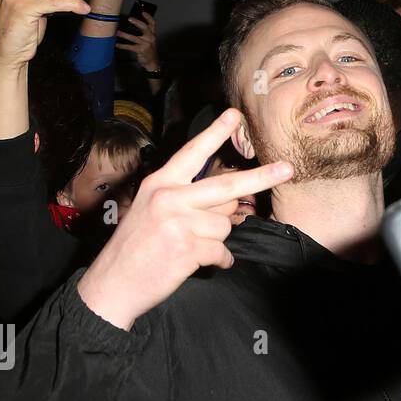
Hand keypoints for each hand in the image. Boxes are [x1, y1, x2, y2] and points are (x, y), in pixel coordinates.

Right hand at [77, 109, 292, 329]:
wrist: (112, 284)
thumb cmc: (135, 247)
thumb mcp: (150, 209)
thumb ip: (182, 196)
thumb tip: (227, 196)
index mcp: (160, 184)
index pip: (192, 152)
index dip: (215, 133)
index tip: (235, 115)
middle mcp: (169, 198)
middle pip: (226, 186)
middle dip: (261, 177)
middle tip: (288, 168)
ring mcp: (178, 223)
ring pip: (225, 224)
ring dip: (216, 239)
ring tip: (191, 246)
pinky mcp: (187, 249)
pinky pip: (222, 251)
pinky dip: (219, 260)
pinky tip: (201, 262)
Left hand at [116, 10, 158, 70]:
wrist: (152, 62)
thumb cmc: (149, 50)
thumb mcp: (149, 40)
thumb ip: (144, 34)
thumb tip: (134, 25)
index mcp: (152, 34)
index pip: (152, 24)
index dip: (148, 18)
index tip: (143, 12)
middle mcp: (150, 38)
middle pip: (145, 28)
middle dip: (137, 22)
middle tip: (129, 18)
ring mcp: (146, 44)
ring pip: (134, 38)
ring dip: (124, 35)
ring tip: (117, 32)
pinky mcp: (141, 50)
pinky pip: (130, 47)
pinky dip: (122, 45)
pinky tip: (117, 44)